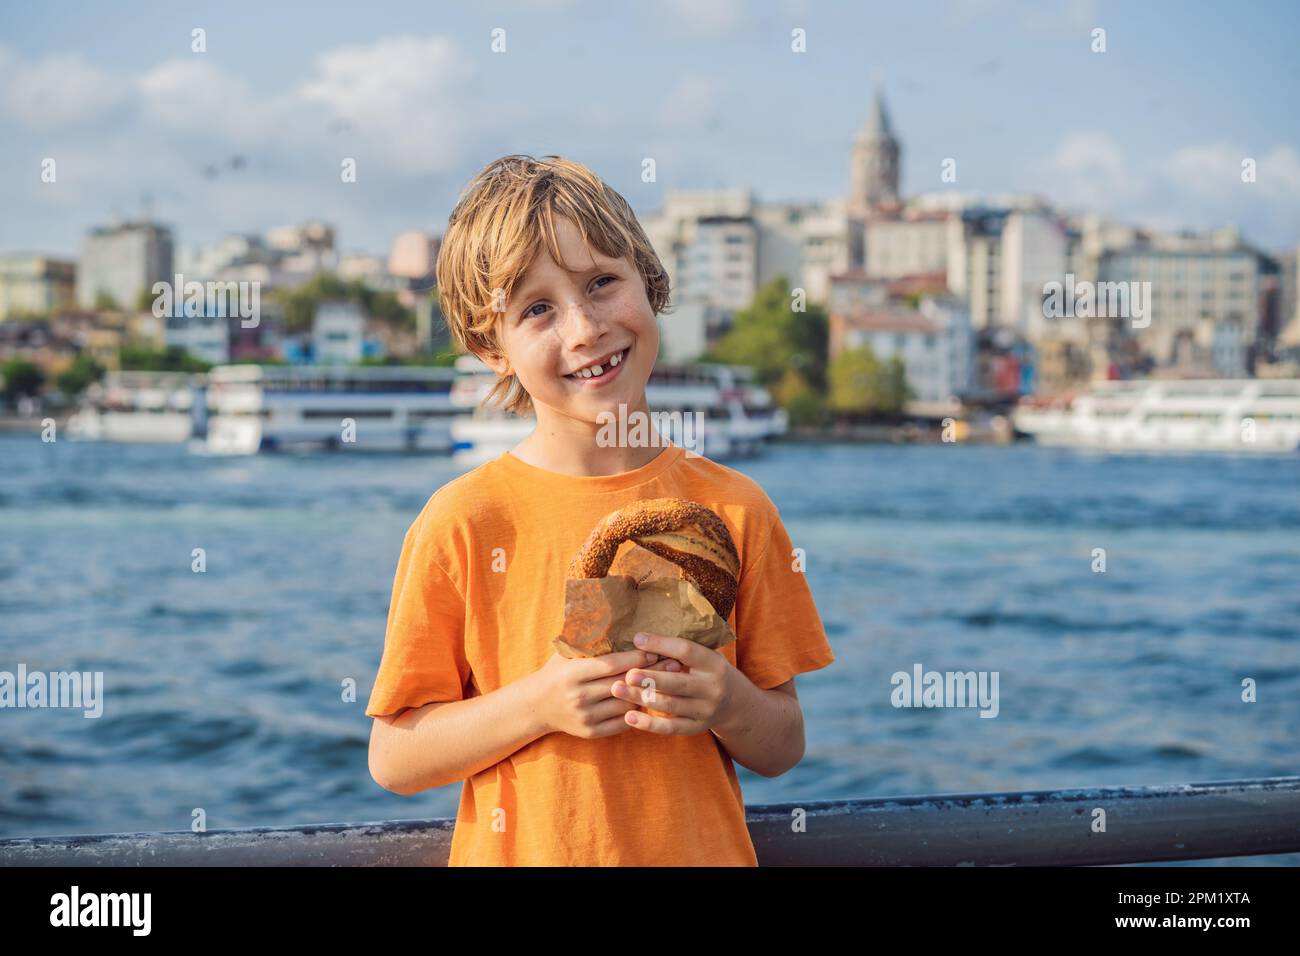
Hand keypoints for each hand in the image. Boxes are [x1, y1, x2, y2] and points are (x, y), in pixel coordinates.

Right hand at [530, 649, 681, 738]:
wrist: (536, 705)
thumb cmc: (557, 672)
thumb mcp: (566, 653)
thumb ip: (589, 641)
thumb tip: (616, 617)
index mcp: (573, 673)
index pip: (612, 665)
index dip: (637, 657)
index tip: (657, 650)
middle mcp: (579, 696)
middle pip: (623, 684)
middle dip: (651, 674)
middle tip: (674, 665)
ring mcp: (585, 716)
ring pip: (626, 705)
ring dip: (646, 695)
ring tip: (667, 684)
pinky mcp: (590, 732)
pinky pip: (622, 723)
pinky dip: (636, 713)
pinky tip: (648, 702)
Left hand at [610, 632, 741, 735]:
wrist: (734, 703)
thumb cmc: (707, 671)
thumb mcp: (703, 655)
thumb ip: (678, 648)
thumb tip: (638, 638)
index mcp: (713, 664)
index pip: (687, 651)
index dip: (662, 645)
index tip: (637, 640)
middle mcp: (712, 688)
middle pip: (678, 683)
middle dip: (651, 679)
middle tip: (627, 674)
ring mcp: (705, 710)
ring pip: (671, 705)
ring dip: (642, 698)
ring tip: (618, 691)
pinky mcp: (696, 727)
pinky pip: (670, 727)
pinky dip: (649, 724)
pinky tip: (629, 717)